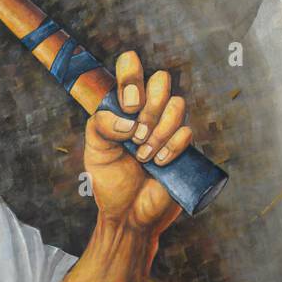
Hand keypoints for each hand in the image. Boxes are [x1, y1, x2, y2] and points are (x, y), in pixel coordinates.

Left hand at [84, 51, 191, 233]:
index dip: (132, 76)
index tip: (128, 104)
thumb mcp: (95, 151)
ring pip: (177, 105)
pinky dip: (170, 148)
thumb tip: (128, 120)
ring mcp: (167, 127)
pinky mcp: (183, 147)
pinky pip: (186, 132)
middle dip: (150, 107)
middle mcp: (148, 111)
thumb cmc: (110, 180)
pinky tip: (158, 164)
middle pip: (162, 79)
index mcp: (123, 105)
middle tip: (136, 135)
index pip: (131, 67)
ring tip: (143, 157)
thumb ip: (101, 125)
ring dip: (159, 132)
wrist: (127, 214)